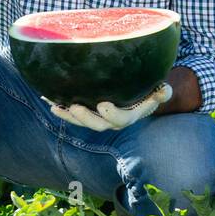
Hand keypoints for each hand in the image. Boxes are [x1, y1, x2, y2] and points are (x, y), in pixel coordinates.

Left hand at [47, 83, 172, 130]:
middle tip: (75, 106)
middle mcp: (112, 121)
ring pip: (82, 123)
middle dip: (85, 118)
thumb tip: (164, 90)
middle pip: (97, 125)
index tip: (102, 104)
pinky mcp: (88, 114)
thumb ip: (162, 93)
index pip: (121, 119)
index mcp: (129, 116)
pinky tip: (50, 101)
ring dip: (68, 116)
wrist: (139, 97)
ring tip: (55, 107)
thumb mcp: (159, 92)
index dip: (111, 114)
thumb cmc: (149, 92)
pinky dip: (63, 109)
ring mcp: (99, 119)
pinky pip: (74, 116)